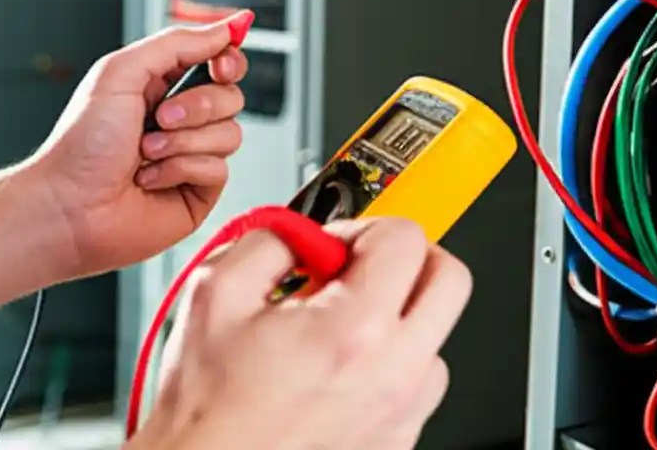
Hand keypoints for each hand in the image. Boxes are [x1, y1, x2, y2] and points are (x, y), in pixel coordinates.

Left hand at [27, 11, 252, 276]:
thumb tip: (228, 26)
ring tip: (145, 153)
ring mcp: (191, 156)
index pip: (218, 62)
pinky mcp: (197, 192)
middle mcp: (180, 120)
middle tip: (158, 118)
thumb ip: (178, 43)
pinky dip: (181, 169)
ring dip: (183, 142)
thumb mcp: (122, 72)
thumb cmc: (81, 143)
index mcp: (161, 85)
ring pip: (230, 134)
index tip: (219, 66)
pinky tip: (150, 178)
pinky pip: (219, 170)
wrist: (69, 205)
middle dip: (198, 105)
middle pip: (231, 97)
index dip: (227, 61)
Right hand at [130, 218, 471, 449]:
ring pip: (435, 337)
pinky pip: (417, 386)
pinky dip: (388, 365)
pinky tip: (339, 370)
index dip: (363, 228)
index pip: (404, 238)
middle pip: (448, 279)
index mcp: (352, 329)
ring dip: (396, 318)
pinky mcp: (398, 441)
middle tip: (360, 267)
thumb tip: (297, 229)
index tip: (334, 246)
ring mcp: (401, 414)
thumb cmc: (208, 407)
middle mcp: (393, 373)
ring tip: (339, 328)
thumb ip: (267, 240)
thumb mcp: (215, 292)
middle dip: (403, 259)